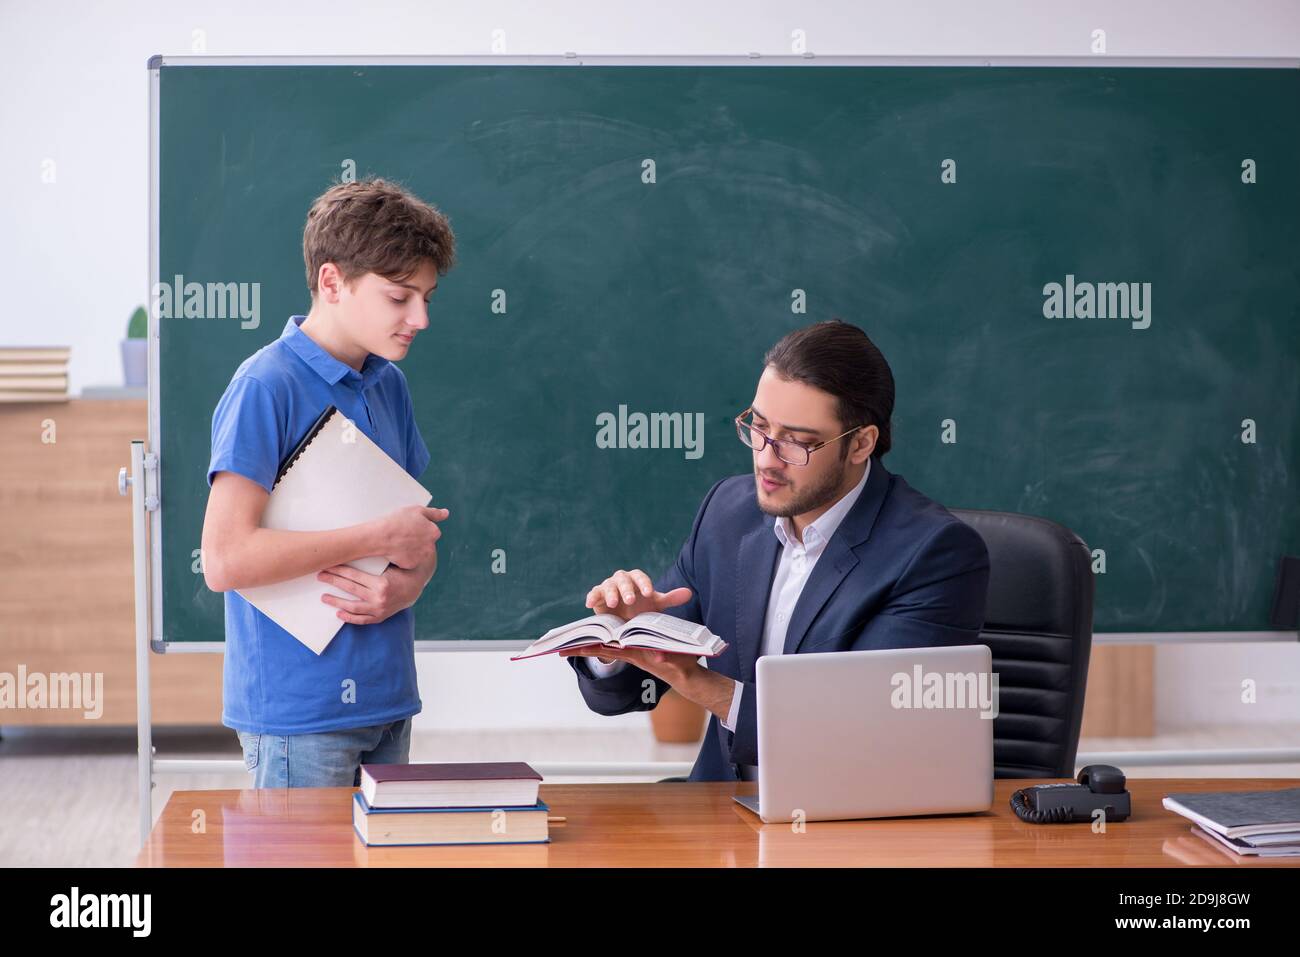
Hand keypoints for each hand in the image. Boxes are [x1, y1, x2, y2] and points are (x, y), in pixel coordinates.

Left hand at [317, 557, 432, 625]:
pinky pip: (362, 620)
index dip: (338, 570)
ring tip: (324, 598)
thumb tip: (350, 552)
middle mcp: (379, 598)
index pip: (354, 575)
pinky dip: (349, 617)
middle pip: (350, 589)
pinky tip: (339, 613)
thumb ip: (371, 563)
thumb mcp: (388, 565)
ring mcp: (379, 609)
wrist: (415, 587)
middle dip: (333, 581)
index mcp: (381, 583)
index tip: (327, 566)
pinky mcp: (380, 616)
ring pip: (353, 607)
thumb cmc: (399, 572)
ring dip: (336, 602)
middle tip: (320, 576)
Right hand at [377, 504, 448, 568]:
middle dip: (418, 540)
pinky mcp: (412, 564)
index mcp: (434, 532)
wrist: (381, 536)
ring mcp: (422, 556)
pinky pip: (409, 561)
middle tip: (404, 534)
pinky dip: (404, 557)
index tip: (410, 527)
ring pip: (418, 552)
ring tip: (399, 542)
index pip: (431, 531)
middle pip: (425, 543)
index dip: (420, 528)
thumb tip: (446, 513)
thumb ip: (435, 513)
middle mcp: (431, 546)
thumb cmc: (398, 521)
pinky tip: (396, 551)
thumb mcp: (417, 511)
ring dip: (412, 549)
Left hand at [559, 645, 699, 687]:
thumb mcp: (678, 661)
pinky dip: (603, 642)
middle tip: (560, 646)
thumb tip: (660, 657)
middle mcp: (630, 653)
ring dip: (588, 645)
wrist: (687, 678)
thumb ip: (669, 658)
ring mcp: (633, 653)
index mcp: (636, 655)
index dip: (590, 648)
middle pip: (601, 649)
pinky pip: (615, 646)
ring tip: (570, 642)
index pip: (608, 651)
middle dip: (582, 647)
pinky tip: (594, 639)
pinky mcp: (637, 652)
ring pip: (606, 647)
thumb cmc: (683, 667)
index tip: (572, 647)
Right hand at [584, 568, 691, 623]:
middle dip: (626, 589)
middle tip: (630, 601)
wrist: (624, 620)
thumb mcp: (655, 606)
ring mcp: (608, 587)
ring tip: (613, 603)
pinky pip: (594, 593)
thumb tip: (689, 592)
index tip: (649, 593)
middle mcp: (621, 580)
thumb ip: (670, 599)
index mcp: (636, 579)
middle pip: (623, 579)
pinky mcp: (596, 596)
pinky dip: (592, 597)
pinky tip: (590, 603)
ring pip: (608, 585)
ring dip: (610, 593)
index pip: (640, 577)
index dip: (644, 583)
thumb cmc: (641, 609)